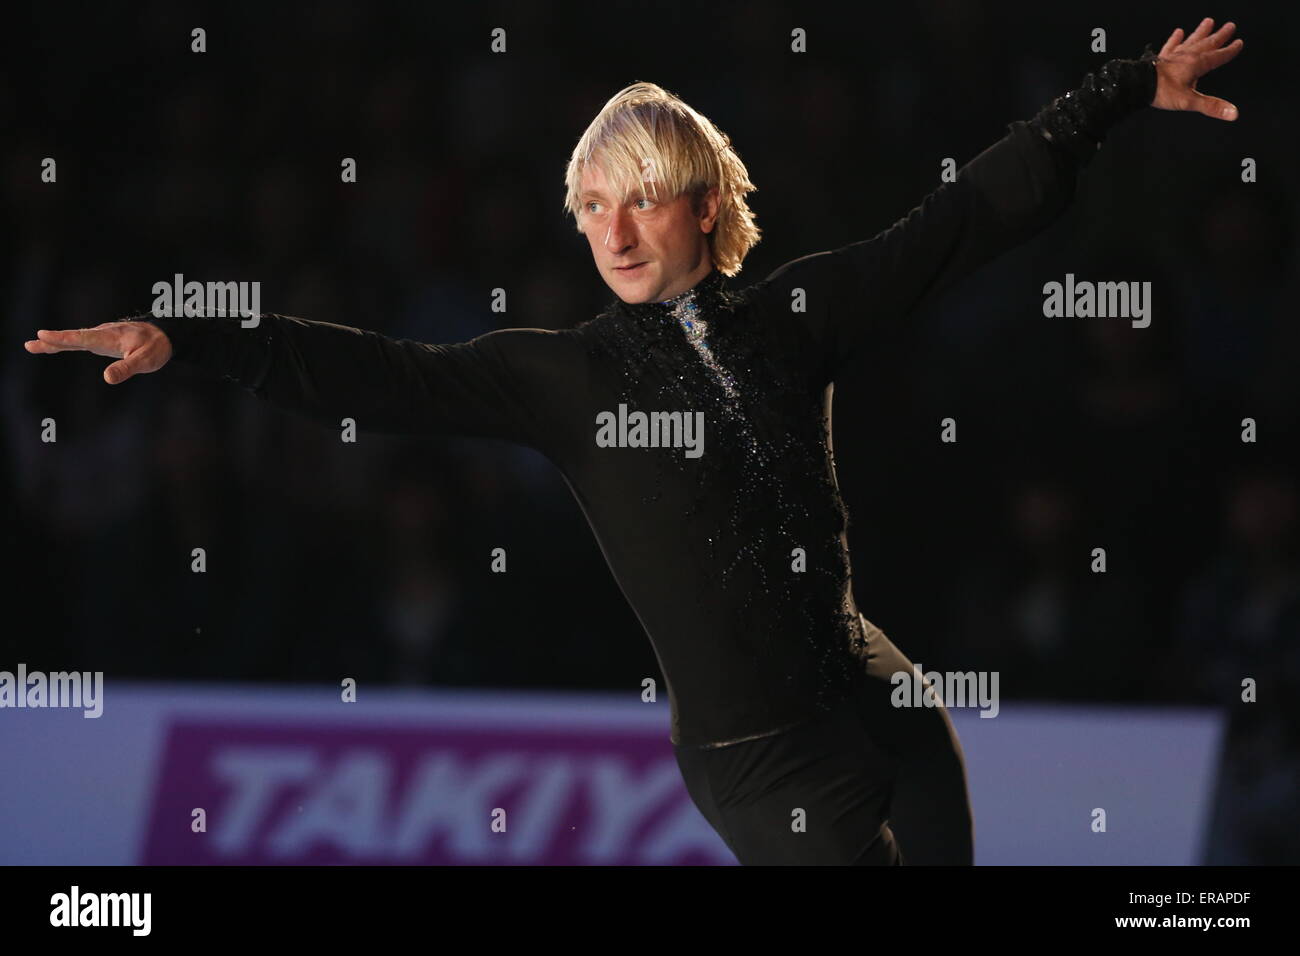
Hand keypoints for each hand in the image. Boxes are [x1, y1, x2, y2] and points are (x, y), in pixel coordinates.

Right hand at [24, 320, 173, 383]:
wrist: (164, 335)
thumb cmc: (156, 348)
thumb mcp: (146, 361)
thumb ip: (127, 368)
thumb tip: (106, 378)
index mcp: (109, 338)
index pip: (83, 338)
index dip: (63, 338)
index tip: (43, 335)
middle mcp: (102, 334)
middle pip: (73, 338)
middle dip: (52, 341)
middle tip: (30, 344)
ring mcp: (100, 337)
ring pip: (74, 339)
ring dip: (55, 342)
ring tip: (34, 345)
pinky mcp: (101, 341)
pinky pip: (80, 341)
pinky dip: (65, 342)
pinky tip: (55, 345)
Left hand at [1152, 18, 1242, 119]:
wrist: (1138, 85)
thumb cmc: (1162, 92)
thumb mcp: (1189, 101)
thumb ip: (1211, 106)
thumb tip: (1233, 113)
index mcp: (1197, 65)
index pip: (1218, 57)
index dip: (1229, 51)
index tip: (1239, 43)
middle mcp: (1187, 56)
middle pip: (1207, 44)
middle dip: (1219, 36)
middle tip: (1230, 26)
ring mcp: (1174, 55)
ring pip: (1191, 40)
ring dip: (1201, 32)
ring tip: (1208, 21)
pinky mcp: (1161, 57)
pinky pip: (1171, 45)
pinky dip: (1175, 38)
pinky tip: (1178, 32)